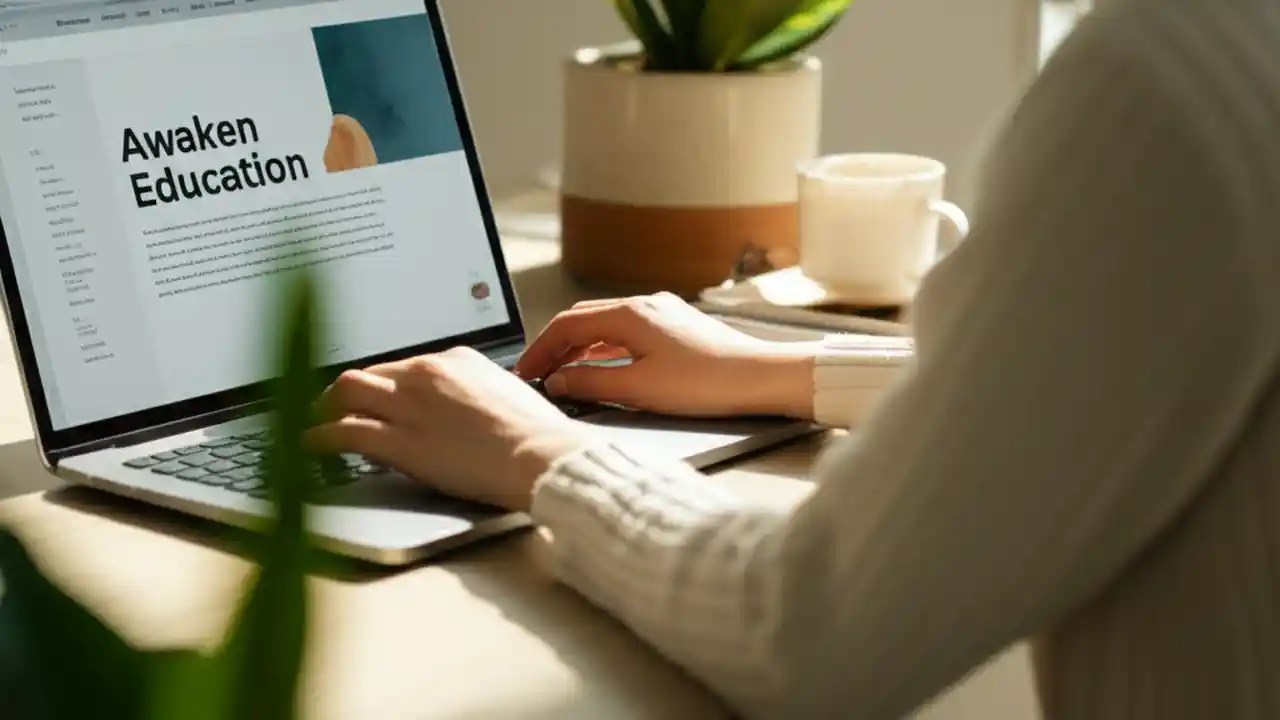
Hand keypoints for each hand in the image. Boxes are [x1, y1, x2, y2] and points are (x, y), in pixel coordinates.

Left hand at [308, 348, 595, 511]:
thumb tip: (468, 407)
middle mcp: (426, 373)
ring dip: (325, 406)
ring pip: (346, 392)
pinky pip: (344, 432)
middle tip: (336, 408)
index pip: (403, 365)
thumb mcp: (508, 395)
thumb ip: (478, 394)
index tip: (379, 397)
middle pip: (368, 372)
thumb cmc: (537, 434)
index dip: (384, 384)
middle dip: (347, 392)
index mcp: (455, 359)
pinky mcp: (399, 441)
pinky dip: (320, 438)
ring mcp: (409, 405)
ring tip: (316, 421)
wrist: (540, 455)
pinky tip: (312, 446)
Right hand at [515, 293, 816, 418]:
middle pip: (583, 320)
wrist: (760, 378)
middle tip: (537, 372)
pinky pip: (627, 332)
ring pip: (605, 325)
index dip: (540, 350)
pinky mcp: (677, 328)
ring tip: (563, 374)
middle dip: (555, 346)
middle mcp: (644, 305)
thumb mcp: (638, 388)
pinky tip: (603, 369)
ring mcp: (662, 314)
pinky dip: (605, 349)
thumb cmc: (707, 383)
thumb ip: (591, 383)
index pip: (566, 325)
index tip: (525, 372)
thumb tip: (559, 381)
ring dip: (580, 348)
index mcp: (629, 314)